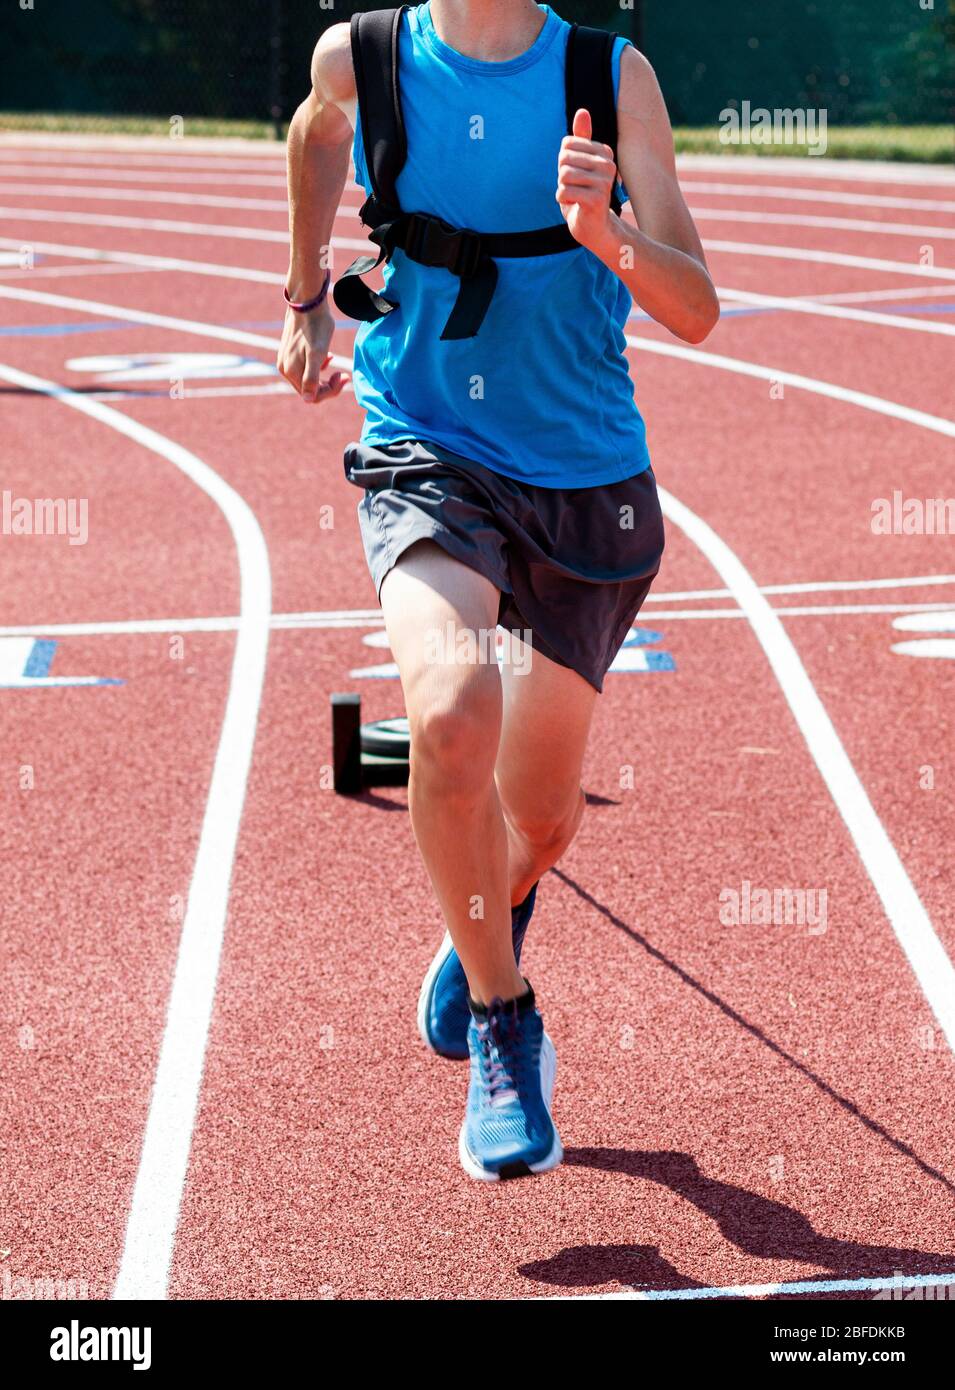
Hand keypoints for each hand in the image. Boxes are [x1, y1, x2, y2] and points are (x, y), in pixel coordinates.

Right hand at [276, 300, 348, 403]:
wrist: (307, 300)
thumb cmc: (315, 326)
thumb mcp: (316, 354)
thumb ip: (311, 378)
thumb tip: (308, 400)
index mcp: (291, 372)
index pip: (313, 396)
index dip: (331, 391)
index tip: (344, 376)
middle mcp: (285, 368)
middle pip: (310, 390)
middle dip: (329, 385)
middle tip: (344, 374)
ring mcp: (286, 359)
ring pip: (309, 379)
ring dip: (324, 376)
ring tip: (335, 362)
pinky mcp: (291, 351)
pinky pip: (305, 367)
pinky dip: (318, 365)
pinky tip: (328, 356)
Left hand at [556, 108, 616, 251]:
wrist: (593, 226)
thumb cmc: (583, 193)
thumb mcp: (579, 164)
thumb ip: (580, 139)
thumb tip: (582, 111)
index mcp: (605, 152)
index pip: (566, 145)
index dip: (563, 162)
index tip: (575, 176)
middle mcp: (608, 164)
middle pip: (564, 159)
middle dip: (562, 177)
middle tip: (574, 188)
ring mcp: (604, 182)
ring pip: (563, 176)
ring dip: (562, 189)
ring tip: (575, 196)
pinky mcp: (597, 199)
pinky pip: (564, 191)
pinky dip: (562, 200)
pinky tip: (575, 205)